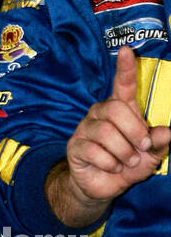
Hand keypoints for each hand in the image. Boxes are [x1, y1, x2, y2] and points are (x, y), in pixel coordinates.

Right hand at [63, 47, 170, 205]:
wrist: (102, 185)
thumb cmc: (126, 164)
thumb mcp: (149, 156)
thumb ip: (158, 144)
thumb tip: (166, 132)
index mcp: (120, 109)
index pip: (122, 85)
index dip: (125, 68)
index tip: (127, 51)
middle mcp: (100, 113)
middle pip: (115, 110)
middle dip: (134, 132)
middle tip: (141, 149)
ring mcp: (85, 128)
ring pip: (105, 132)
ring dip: (123, 152)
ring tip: (126, 162)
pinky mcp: (75, 145)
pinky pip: (94, 151)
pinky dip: (109, 164)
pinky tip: (111, 167)